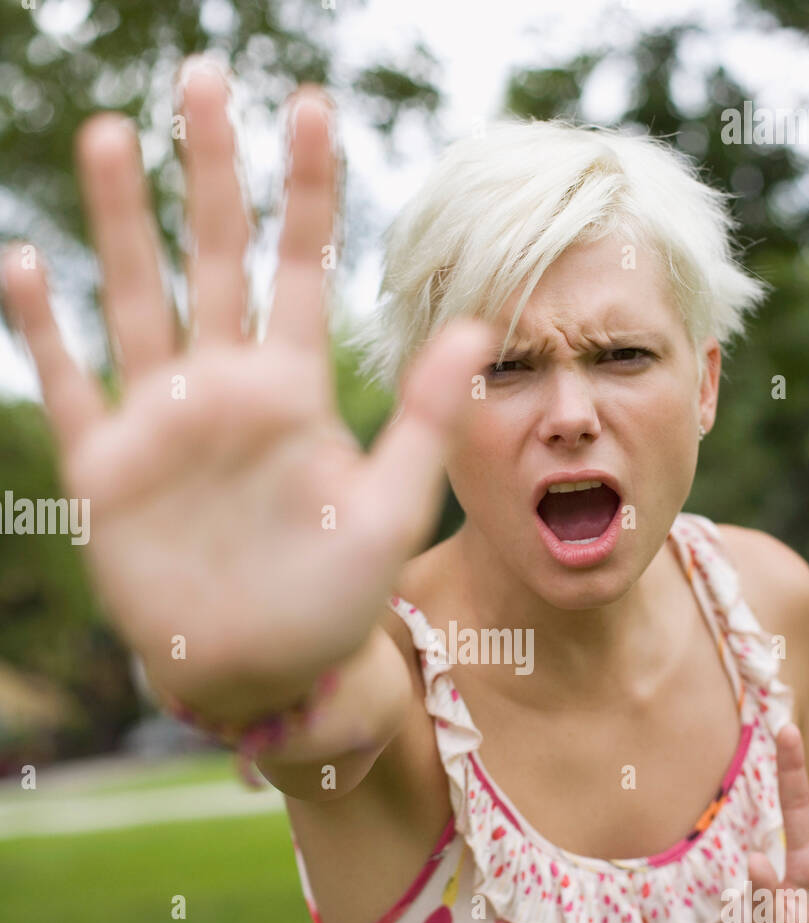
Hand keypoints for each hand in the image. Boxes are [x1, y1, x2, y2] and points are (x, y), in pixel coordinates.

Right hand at [1, 58, 493, 721]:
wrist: (266, 672)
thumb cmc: (334, 599)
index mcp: (294, 391)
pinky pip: (71, 389)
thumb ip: (425, 420)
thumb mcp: (389, 510)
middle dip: (210, 173)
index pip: (299, 270)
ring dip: (124, 224)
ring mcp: (162, 426)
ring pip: (138, 303)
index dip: (306, 191)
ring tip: (114, 134)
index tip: (313, 107)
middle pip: (213, 260)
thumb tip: (478, 324)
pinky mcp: (108, 472)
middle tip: (205, 77)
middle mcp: (225, 391)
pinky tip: (23, 264)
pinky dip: (46, 333)